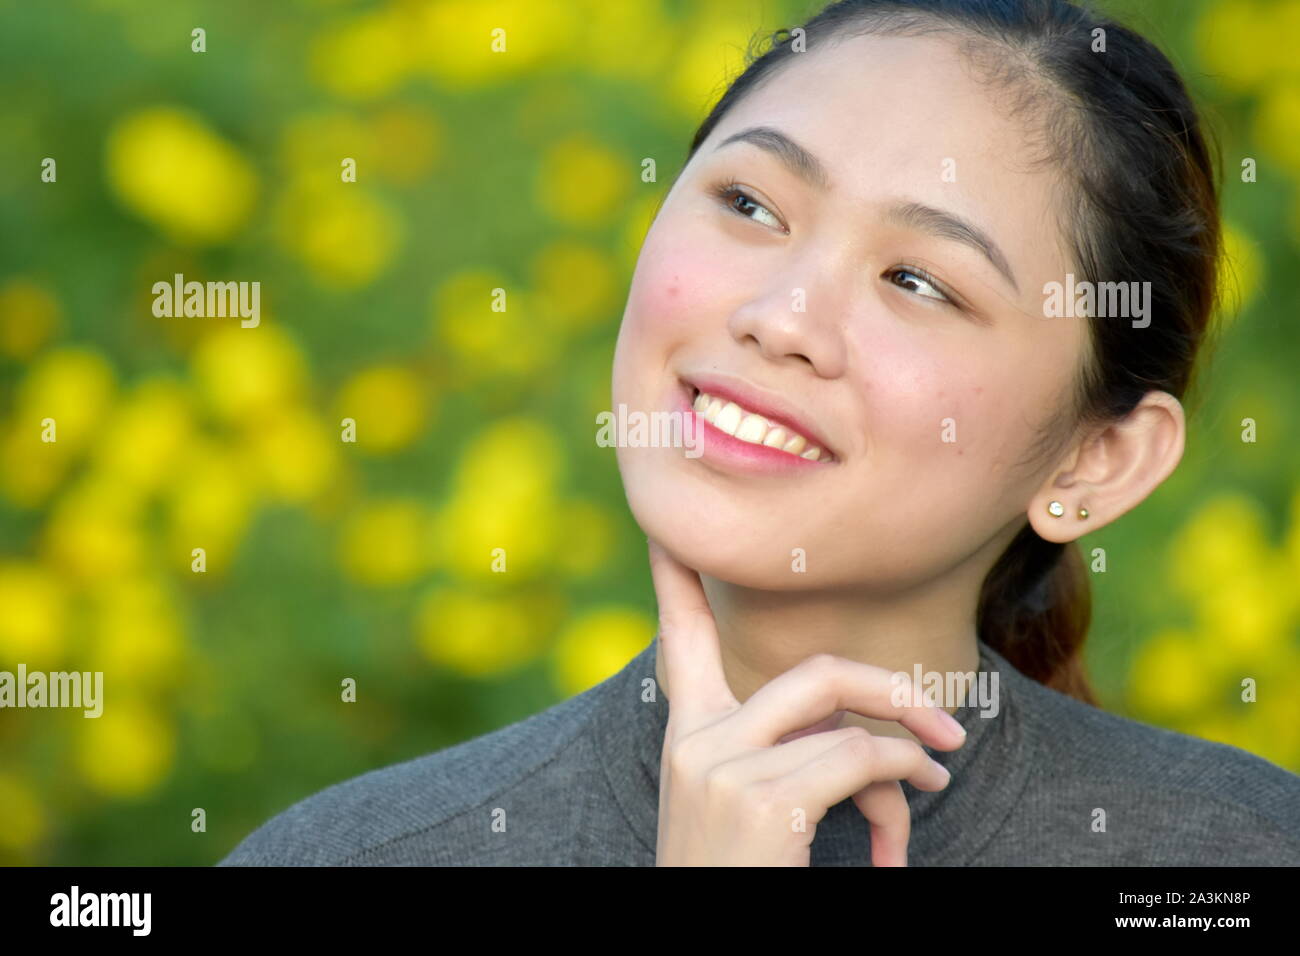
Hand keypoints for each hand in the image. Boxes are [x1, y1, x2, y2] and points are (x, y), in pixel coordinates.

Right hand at [648, 538, 966, 865]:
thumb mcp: (751, 811)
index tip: (671, 526)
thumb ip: (801, 758)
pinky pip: (860, 765)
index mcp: (687, 736)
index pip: (680, 639)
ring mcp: (723, 766)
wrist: (700, 947)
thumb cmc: (734, 876)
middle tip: (948, 731)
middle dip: (893, 694)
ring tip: (936, 788)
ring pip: (848, 722)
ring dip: (910, 758)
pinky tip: (895, 849)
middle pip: (814, 673)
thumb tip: (897, 755)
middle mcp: (696, 740)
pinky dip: (900, 791)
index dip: (677, 579)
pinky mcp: (761, 799)